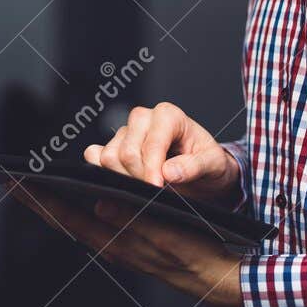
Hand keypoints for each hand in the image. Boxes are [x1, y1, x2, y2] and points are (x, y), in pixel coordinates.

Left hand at [9, 181, 244, 306]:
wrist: (224, 280)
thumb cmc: (201, 256)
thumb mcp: (168, 234)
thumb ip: (134, 220)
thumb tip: (100, 205)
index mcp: (119, 244)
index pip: (68, 218)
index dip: (40, 200)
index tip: (13, 182)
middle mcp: (114, 246)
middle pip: (67, 220)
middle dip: (38, 201)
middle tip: (11, 181)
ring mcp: (122, 247)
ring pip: (79, 222)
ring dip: (56, 204)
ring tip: (34, 186)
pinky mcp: (134, 246)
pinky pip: (97, 225)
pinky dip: (80, 210)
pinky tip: (77, 198)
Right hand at [83, 102, 238, 203]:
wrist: (202, 169)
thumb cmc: (207, 161)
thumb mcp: (213, 164)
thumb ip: (194, 166)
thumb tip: (169, 172)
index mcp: (168, 115)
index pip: (151, 144)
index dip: (152, 169)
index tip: (158, 188)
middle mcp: (143, 118)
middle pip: (126, 152)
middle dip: (140, 177)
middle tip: (159, 190)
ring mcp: (125, 131)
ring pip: (108, 157)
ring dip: (126, 178)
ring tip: (148, 184)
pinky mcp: (112, 144)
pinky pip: (94, 156)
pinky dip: (105, 172)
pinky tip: (128, 180)